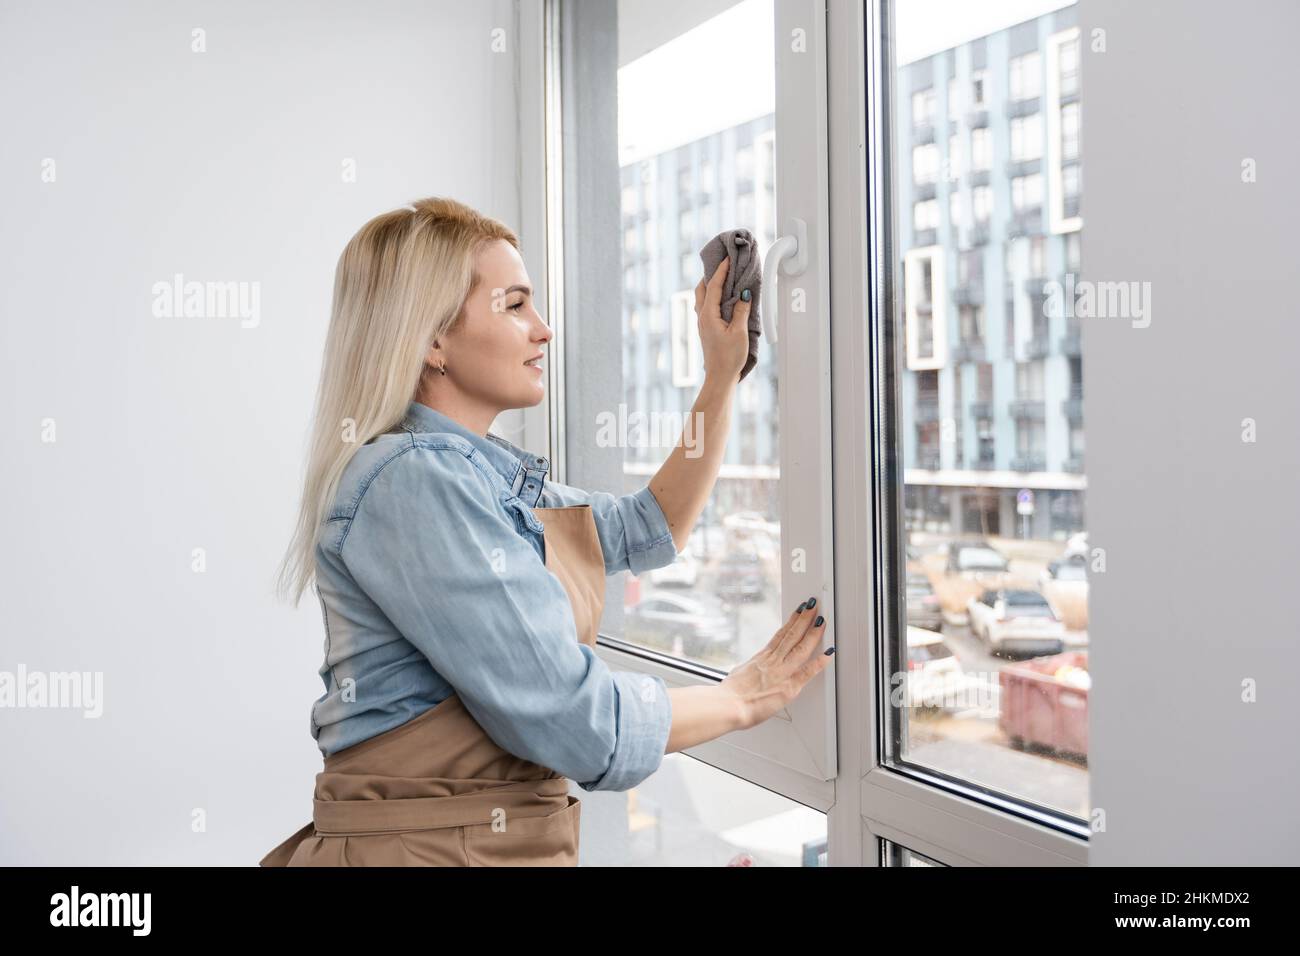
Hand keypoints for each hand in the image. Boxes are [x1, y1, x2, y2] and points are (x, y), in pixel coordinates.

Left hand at [694, 258, 750, 381]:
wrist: (720, 377)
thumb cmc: (729, 358)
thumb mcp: (739, 332)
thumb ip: (741, 310)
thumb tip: (744, 294)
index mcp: (708, 315)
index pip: (714, 286)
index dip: (721, 270)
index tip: (728, 257)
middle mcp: (702, 317)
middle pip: (702, 288)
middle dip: (711, 274)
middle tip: (723, 264)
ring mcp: (702, 323)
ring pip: (703, 297)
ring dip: (711, 285)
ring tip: (724, 276)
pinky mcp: (707, 329)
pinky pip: (707, 305)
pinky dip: (713, 295)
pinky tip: (723, 297)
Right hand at [719, 598, 832, 729]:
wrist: (728, 705)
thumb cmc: (730, 694)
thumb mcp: (739, 674)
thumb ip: (749, 671)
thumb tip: (749, 671)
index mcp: (761, 658)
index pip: (780, 635)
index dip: (791, 622)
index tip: (799, 611)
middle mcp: (773, 661)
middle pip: (792, 635)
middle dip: (804, 619)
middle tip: (813, 606)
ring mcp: (782, 672)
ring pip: (801, 647)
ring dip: (813, 633)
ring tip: (821, 620)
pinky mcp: (789, 687)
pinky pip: (808, 672)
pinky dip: (820, 662)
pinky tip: (829, 653)